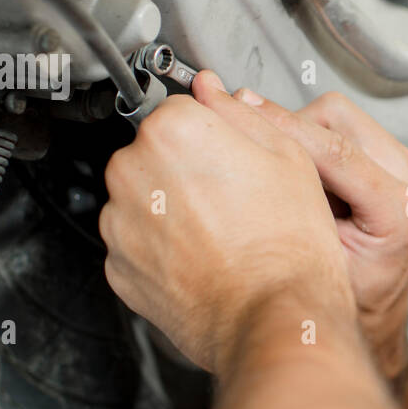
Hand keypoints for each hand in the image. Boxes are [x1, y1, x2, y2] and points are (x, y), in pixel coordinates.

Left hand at [99, 73, 354, 375]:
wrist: (275, 318)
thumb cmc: (289, 244)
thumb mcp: (289, 156)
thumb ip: (240, 112)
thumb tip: (212, 90)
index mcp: (173, 130)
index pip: (183, 110)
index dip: (215, 135)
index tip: (235, 159)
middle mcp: (133, 171)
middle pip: (157, 153)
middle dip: (188, 170)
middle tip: (235, 200)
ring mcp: (120, 223)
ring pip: (145, 199)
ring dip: (173, 210)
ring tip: (223, 235)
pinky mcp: (118, 267)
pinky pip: (139, 243)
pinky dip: (164, 249)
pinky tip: (204, 259)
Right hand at [235, 89, 407, 392]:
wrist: (376, 313)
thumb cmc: (349, 298)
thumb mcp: (315, 262)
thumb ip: (292, 213)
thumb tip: (246, 161)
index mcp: (399, 211)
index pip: (336, 152)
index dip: (282, 127)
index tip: (239, 112)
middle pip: (338, 117)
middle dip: (288, 123)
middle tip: (249, 138)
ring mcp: (406, 165)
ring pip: (339, 115)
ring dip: (300, 128)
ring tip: (274, 159)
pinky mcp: (395, 158)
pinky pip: (345, 126)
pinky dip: (312, 134)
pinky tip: (292, 160)